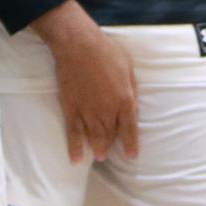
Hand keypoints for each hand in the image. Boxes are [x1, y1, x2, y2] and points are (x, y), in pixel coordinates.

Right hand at [32, 2, 137, 162]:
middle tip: (109, 153)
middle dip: (111, 145)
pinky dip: (75, 148)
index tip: (132, 155)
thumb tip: (133, 105)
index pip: (130, 128)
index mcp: (124, 99)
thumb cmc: (106, 52)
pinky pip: (73, 134)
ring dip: (98, 148)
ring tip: (99, 156)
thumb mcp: (128, 67)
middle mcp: (107, 110)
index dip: (131, 143)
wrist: (79, 46)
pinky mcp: (71, 109)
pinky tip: (75, 159)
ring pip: (94, 137)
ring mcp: (88, 112)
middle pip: (111, 134)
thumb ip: (132, 88)